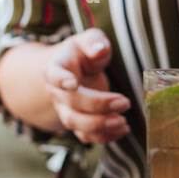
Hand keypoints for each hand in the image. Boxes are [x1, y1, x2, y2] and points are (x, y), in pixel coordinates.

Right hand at [42, 28, 130, 143]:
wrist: (73, 71)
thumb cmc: (82, 53)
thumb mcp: (89, 40)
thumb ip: (94, 42)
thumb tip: (100, 49)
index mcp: (56, 68)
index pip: (54, 75)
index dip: (61, 80)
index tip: (72, 83)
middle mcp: (57, 92)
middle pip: (70, 104)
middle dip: (98, 106)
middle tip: (124, 102)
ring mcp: (65, 110)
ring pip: (75, 124)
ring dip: (100, 126)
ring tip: (123, 122)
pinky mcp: (77, 123)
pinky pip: (86, 136)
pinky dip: (104, 136)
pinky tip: (123, 129)